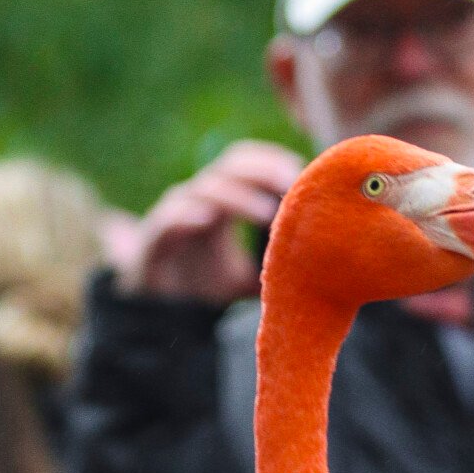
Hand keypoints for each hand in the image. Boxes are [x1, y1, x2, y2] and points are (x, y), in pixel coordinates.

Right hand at [119, 141, 303, 302]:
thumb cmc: (204, 287)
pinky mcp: (154, 239)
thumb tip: (320, 274)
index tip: (304, 175)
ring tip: (267, 213)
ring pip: (205, 190)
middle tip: (294, 185)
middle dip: (263, 171)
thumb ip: (276, 269)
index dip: (273, 162)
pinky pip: (169, 219)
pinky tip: (207, 221)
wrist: (156, 310)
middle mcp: (200, 200)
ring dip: (238, 197)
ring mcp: (175, 215)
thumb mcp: (249, 280)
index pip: (247, 163)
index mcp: (223, 201)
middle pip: (231, 166)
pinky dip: (187, 216)